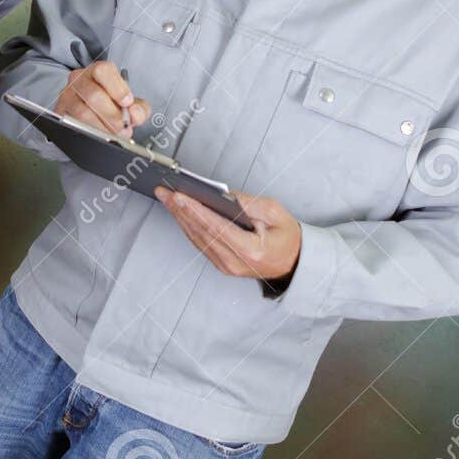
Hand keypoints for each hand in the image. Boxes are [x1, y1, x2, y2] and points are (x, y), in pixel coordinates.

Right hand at [55, 59, 149, 136]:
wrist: (91, 113)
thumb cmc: (111, 104)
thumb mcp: (130, 104)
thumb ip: (138, 108)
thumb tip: (135, 114)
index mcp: (97, 72)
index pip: (103, 71)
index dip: (117, 88)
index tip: (127, 103)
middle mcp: (79, 80)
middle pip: (93, 95)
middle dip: (111, 115)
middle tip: (123, 128)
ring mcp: (67, 96)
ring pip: (82, 112)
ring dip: (101, 127)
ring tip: (113, 136)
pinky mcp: (60, 113)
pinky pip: (72, 124)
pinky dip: (88, 133)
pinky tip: (99, 137)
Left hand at [154, 188, 301, 280]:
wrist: (294, 262)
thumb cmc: (287, 238)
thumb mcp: (274, 212)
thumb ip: (248, 203)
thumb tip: (221, 194)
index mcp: (250, 251)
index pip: (216, 228)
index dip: (195, 211)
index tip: (178, 196)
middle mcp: (234, 263)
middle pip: (201, 233)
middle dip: (179, 210)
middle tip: (163, 192)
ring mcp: (226, 266)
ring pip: (197, 239)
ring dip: (180, 217)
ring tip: (166, 199)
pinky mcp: (221, 264)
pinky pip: (200, 243)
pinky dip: (188, 226)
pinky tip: (178, 213)